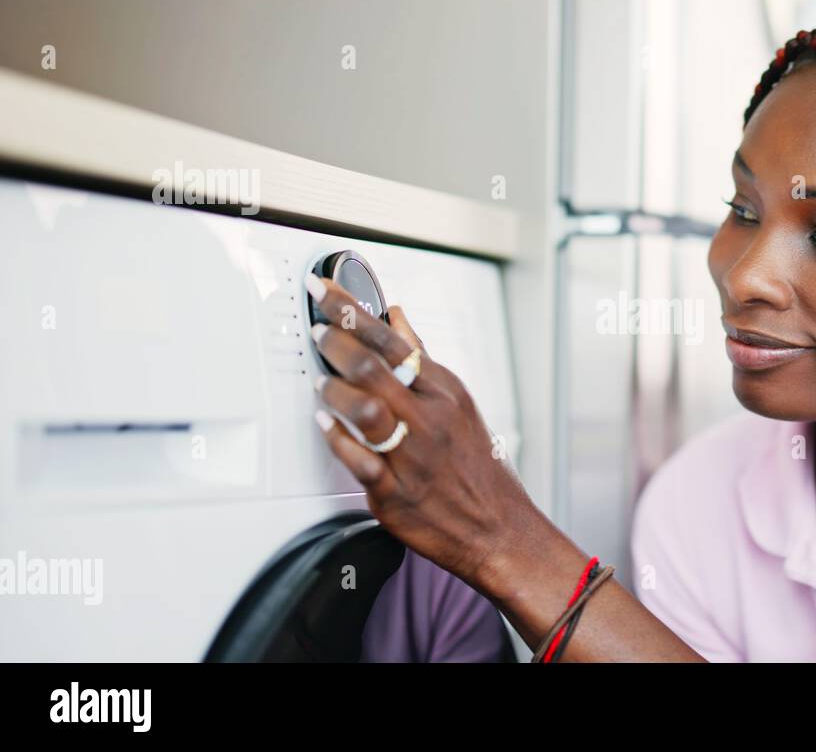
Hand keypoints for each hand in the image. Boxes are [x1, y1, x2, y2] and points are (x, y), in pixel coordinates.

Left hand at [305, 273, 539, 589]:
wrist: (497, 527)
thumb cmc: (475, 466)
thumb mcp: (457, 401)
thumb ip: (422, 358)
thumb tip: (397, 317)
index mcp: (444, 392)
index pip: (393, 339)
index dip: (352, 310)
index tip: (324, 290)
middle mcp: (429, 418)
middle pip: (375, 367)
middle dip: (337, 342)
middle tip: (317, 330)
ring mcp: (412, 455)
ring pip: (366, 409)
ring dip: (334, 389)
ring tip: (319, 381)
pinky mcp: (396, 491)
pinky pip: (360, 461)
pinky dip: (338, 439)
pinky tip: (325, 425)